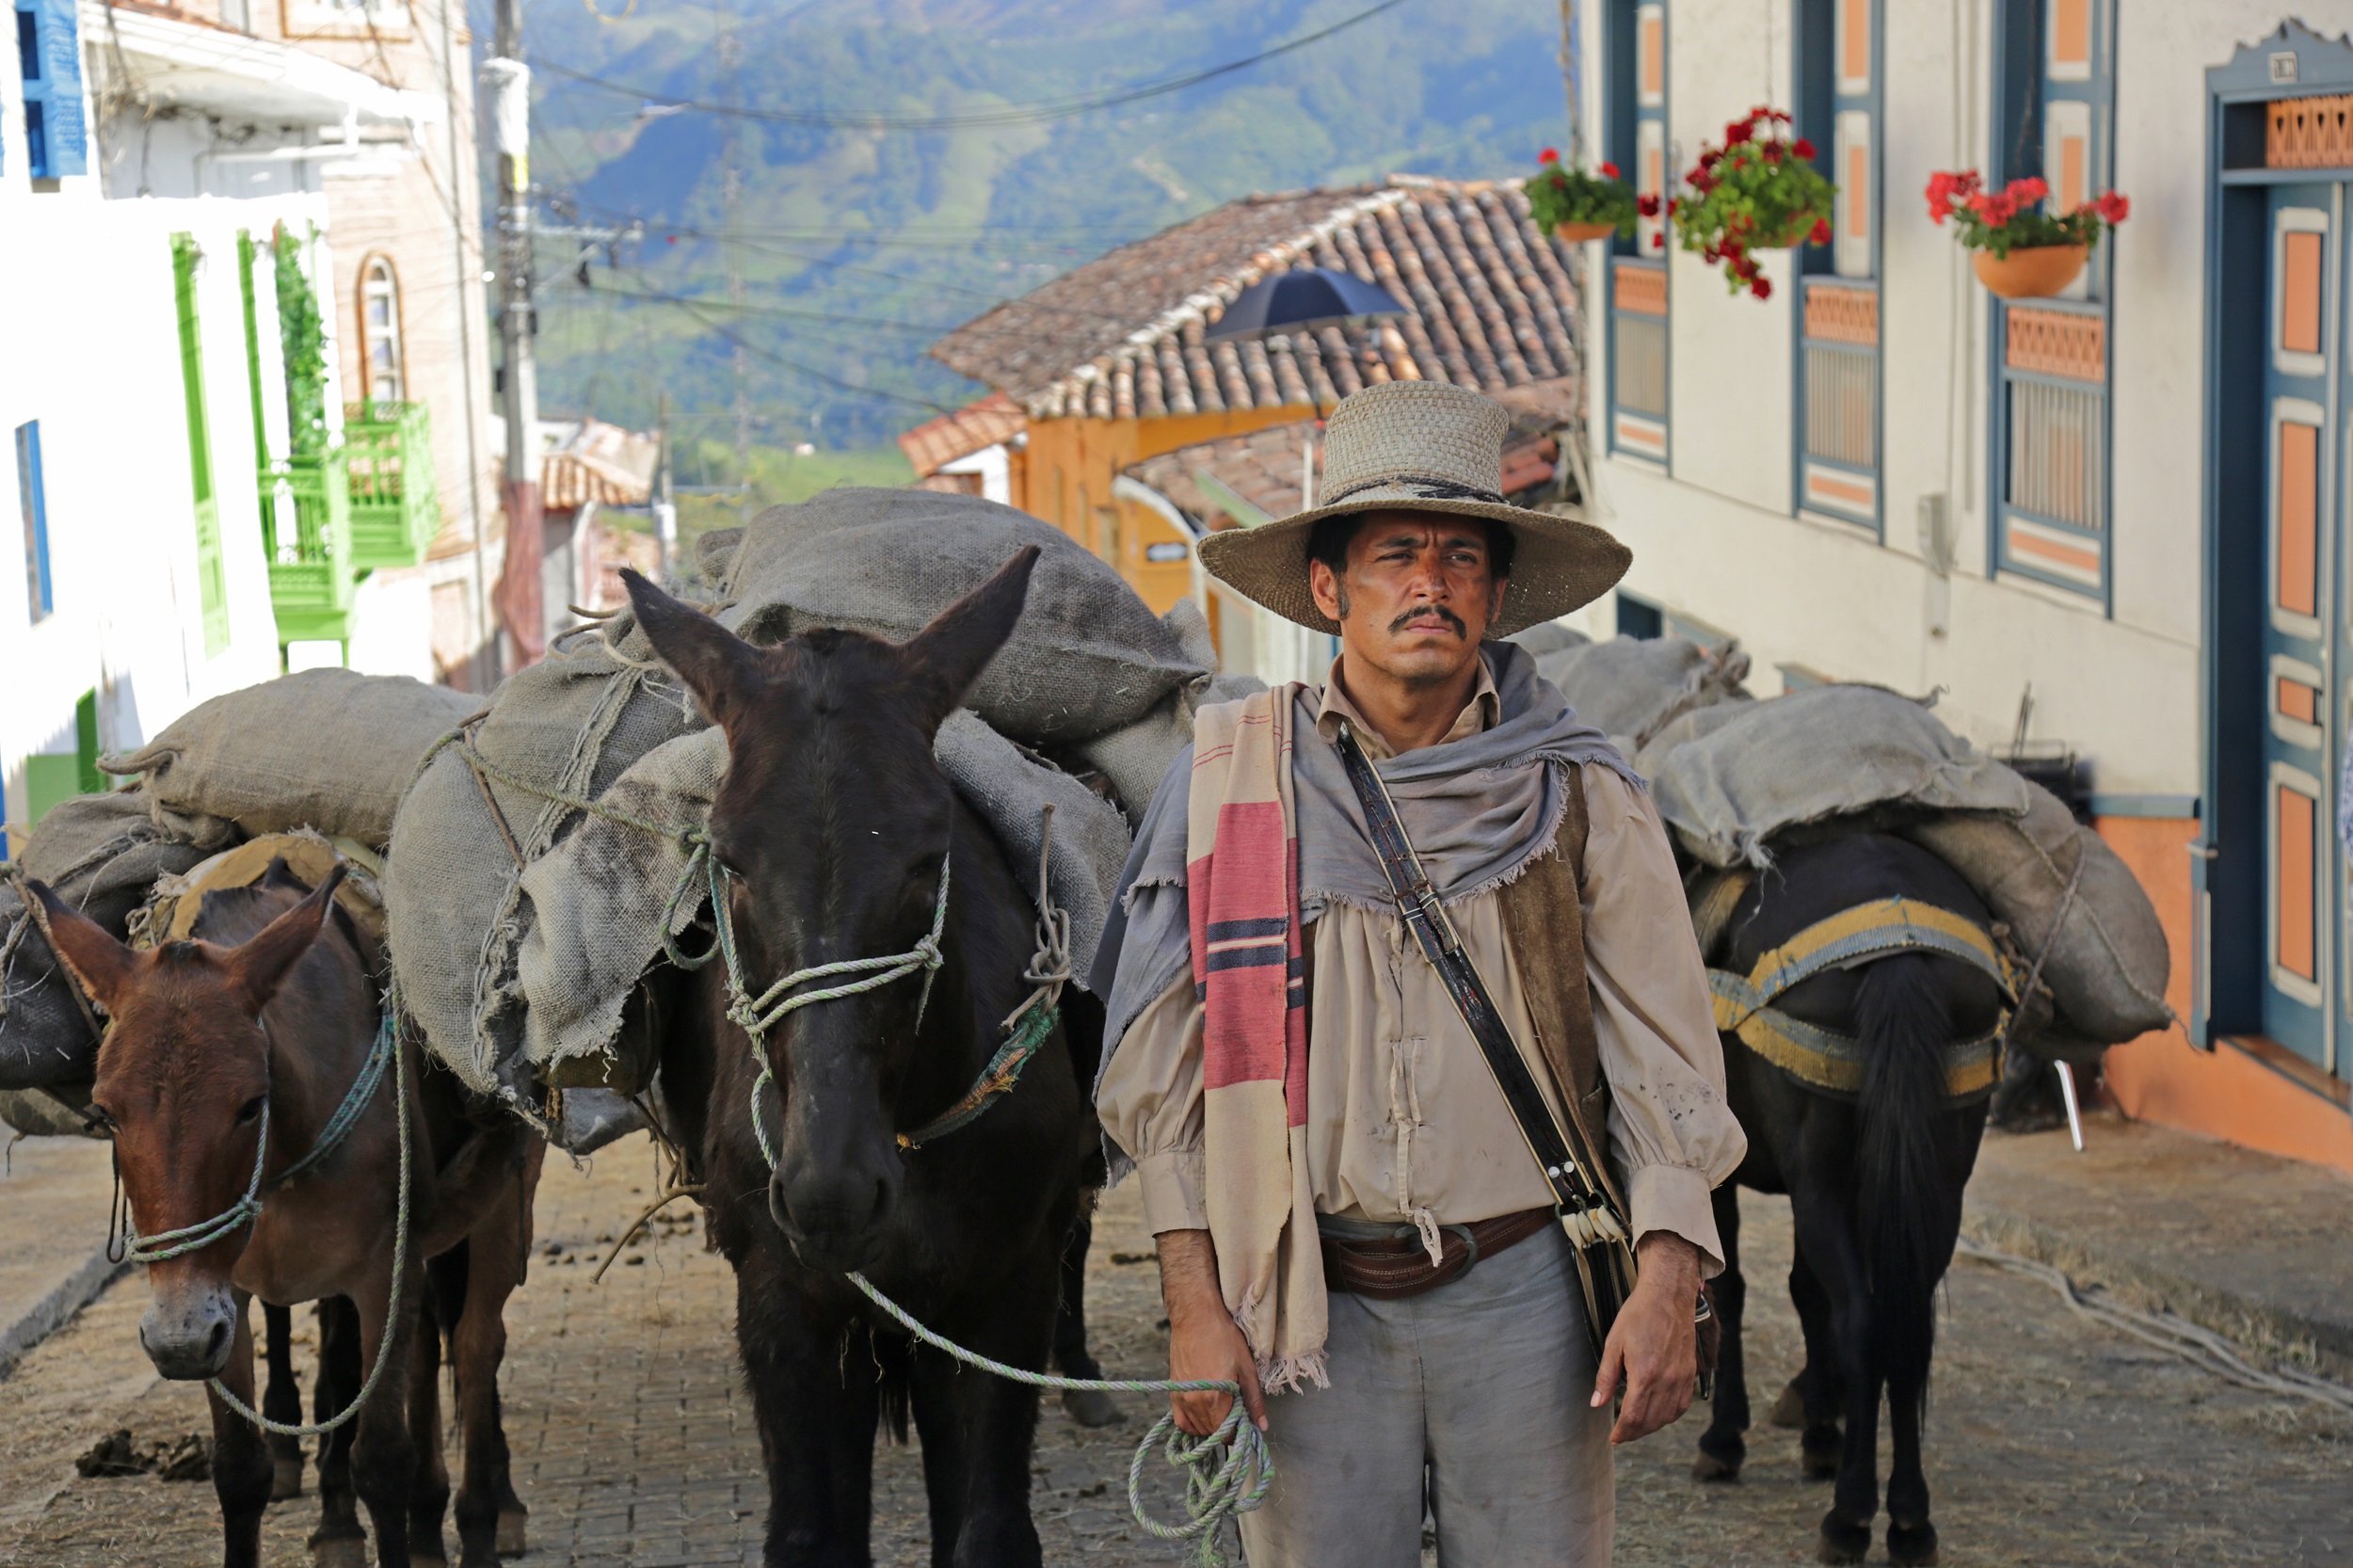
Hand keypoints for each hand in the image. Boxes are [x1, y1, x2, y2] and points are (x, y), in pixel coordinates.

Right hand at [1156, 1229, 1267, 1437]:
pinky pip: (1182, 1421)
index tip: (1246, 1422)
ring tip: (1223, 1409)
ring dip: (1211, 1426)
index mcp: (1215, 1399)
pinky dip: (1194, 1424)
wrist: (1196, 1317)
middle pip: (1212, 1433)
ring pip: (1198, 1429)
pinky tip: (1205, 1414)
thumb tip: (1261, 1426)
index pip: (1227, 1435)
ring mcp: (1181, 1399)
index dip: (1239, 1432)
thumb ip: (1254, 1401)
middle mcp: (1195, 1403)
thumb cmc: (1224, 1338)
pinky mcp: (1173, 1393)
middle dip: (1227, 1429)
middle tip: (1237, 1412)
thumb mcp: (1246, 1368)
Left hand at [1590, 1231, 1700, 1443]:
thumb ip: (1606, 1377)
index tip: (1614, 1438)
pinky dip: (1670, 1415)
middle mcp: (1666, 1380)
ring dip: (1652, 1426)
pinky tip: (1660, 1414)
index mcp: (1645, 1374)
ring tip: (1638, 1426)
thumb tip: (1597, 1404)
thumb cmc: (1638, 1315)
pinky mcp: (1690, 1373)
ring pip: (1668, 1416)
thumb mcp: (1614, 1344)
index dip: (1622, 1432)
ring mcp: (1681, 1378)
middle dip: (1635, 1433)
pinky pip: (1683, 1405)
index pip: (1633, 1417)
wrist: (1669, 1296)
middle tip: (1622, 1434)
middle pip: (1651, 1421)